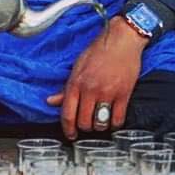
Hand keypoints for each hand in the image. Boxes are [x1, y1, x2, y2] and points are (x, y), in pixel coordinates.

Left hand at [47, 16, 146, 139]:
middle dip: (84, 128)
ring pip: (100, 123)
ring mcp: (107, 93)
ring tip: (99, 121)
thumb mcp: (77, 66)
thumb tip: (50, 101)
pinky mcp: (124, 95)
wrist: (121, 40)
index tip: (70, 135)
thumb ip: (66, 87)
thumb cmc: (98, 50)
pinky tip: (113, 119)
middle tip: (86, 125)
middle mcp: (90, 89)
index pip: (67, 113)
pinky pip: (118, 119)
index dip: (67, 128)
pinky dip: (114, 123)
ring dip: (99, 126)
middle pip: (84, 122)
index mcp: (76, 83)